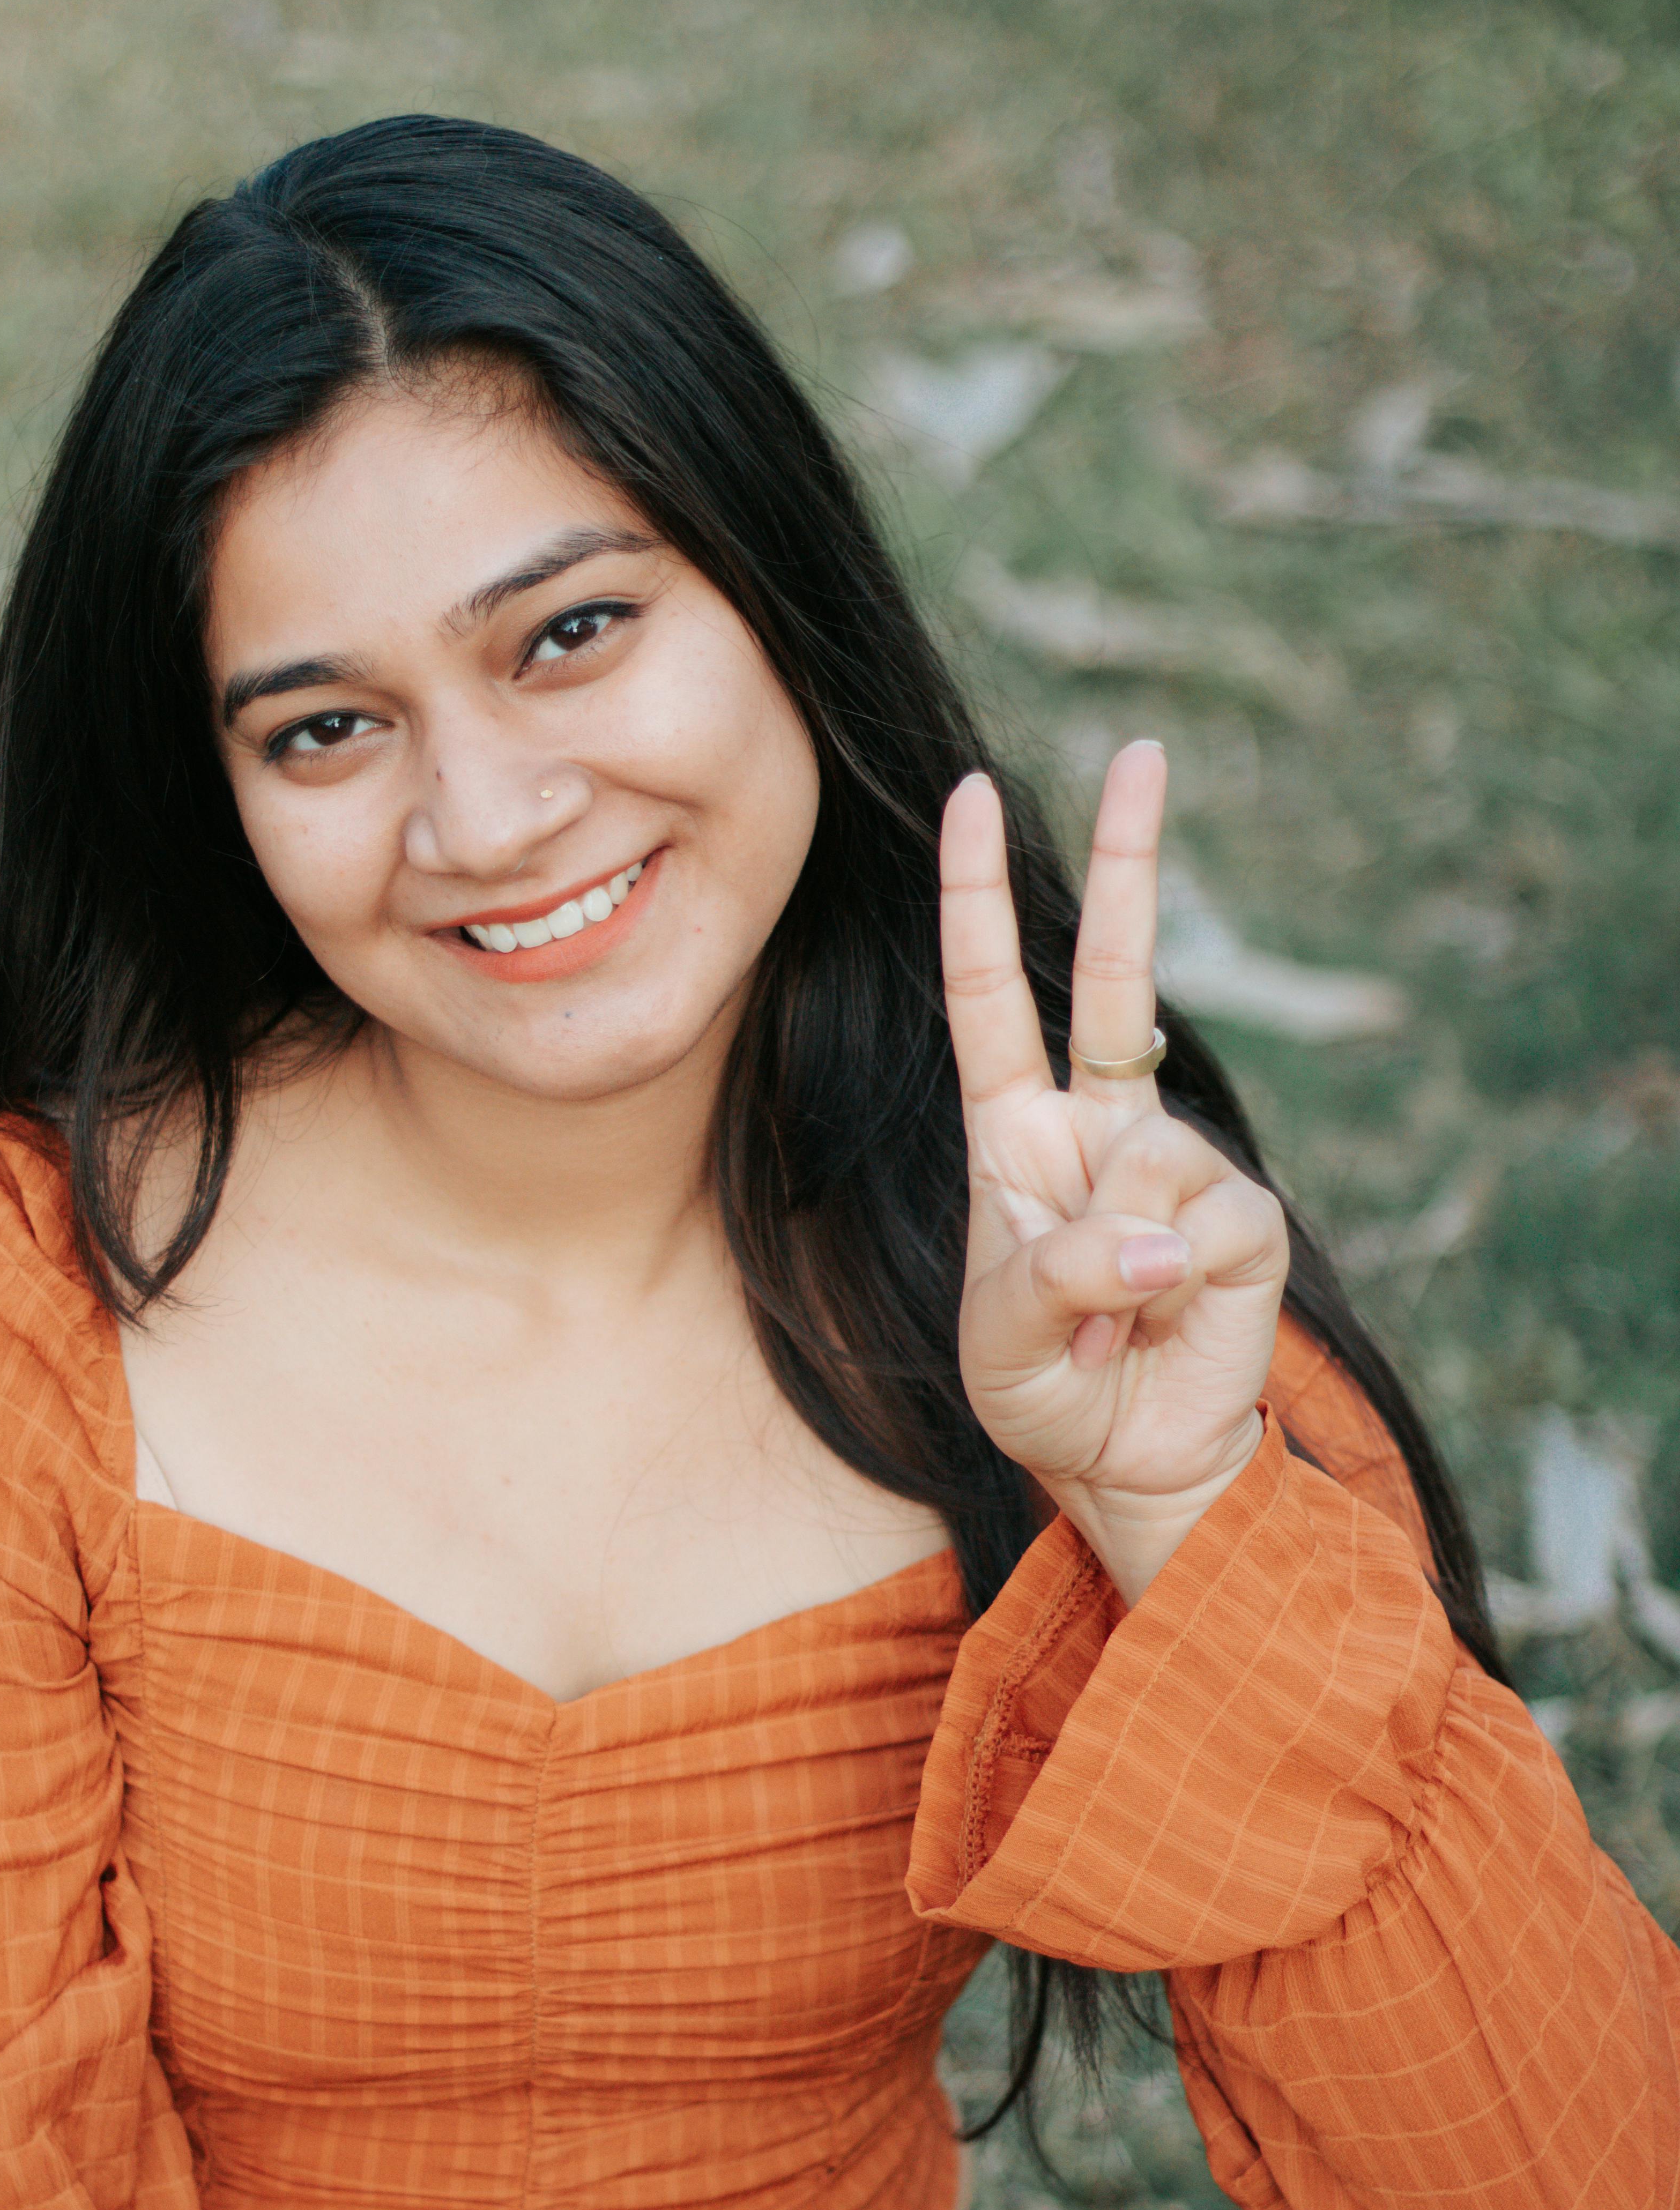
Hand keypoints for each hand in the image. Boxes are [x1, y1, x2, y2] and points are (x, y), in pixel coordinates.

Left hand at [940, 740, 1287, 1607]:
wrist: (1126, 1460)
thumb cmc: (1045, 1391)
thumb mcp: (1003, 1342)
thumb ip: (1059, 1276)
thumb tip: (1163, 1240)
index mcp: (1014, 1135)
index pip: (991, 996)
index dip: (977, 900)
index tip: (969, 796)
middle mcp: (1097, 1130)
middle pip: (1116, 975)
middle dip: (1130, 861)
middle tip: (1142, 749)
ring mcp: (1174, 1169)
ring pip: (1152, 1160)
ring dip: (1117, 1261)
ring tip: (1108, 1323)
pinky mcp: (1240, 1222)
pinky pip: (1206, 1225)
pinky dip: (1173, 1286)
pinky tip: (1161, 1323)